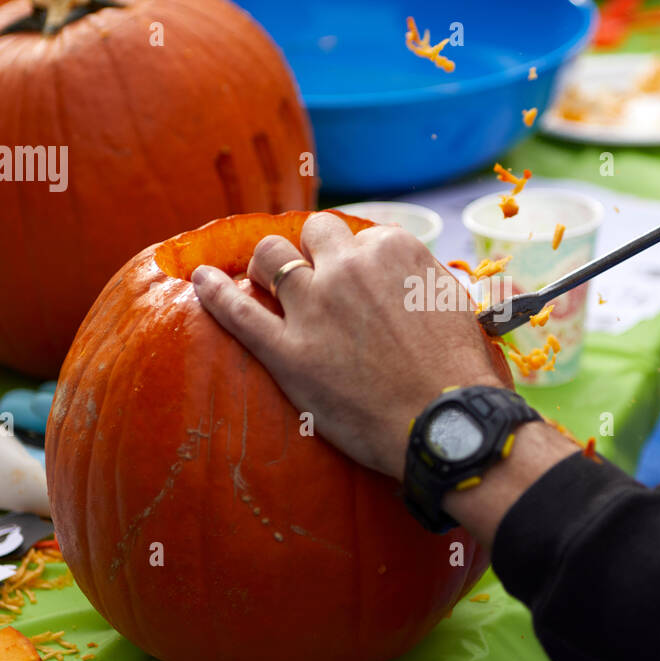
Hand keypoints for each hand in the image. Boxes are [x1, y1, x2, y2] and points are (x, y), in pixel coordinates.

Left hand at [192, 213, 507, 479]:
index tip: (360, 285)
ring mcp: (314, 308)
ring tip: (268, 281)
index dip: (356, 262)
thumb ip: (420, 277)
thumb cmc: (460, 371)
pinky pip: (237, 311)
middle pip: (312, 235)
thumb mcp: (453, 302)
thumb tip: (400, 271)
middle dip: (314, 253)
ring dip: (269, 265)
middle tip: (319, 282)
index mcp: (394, 249)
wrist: (446, 426)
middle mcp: (349, 267)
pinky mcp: (288, 352)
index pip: (359, 236)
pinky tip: (199, 279)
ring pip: (270, 257)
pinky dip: (213, 291)